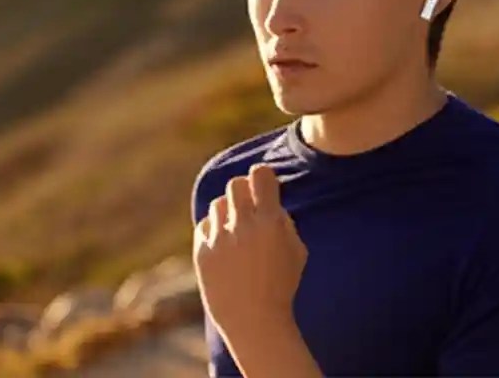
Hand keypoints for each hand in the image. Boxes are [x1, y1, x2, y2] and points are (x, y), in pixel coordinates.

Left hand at [193, 163, 307, 336]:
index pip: (260, 175)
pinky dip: (214, 231)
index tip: (263, 185)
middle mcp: (243, 227)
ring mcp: (220, 239)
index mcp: (270, 223)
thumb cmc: (281, 286)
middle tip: (249, 207)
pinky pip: (205, 225)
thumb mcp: (296, 252)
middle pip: (235, 184)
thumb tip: (268, 200)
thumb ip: (284, 221)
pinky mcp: (202, 252)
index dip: (262, 176)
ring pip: (218, 204)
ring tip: (239, 234)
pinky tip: (225, 246)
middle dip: (244, 192)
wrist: (255, 322)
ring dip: (230, 213)